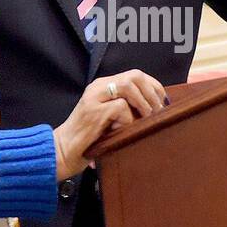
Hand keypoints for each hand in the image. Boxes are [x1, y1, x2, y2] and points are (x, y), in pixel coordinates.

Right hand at [53, 70, 167, 179]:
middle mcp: (98, 87)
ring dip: (143, 103)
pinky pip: (121, 108)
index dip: (154, 86)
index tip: (163, 102)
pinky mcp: (94, 112)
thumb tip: (156, 107)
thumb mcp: (109, 118)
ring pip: (128, 85)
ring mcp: (95, 98)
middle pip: (134, 75)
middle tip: (158, 111)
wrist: (63, 150)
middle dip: (152, 92)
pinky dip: (128, 120)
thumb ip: (125, 107)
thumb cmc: (88, 139)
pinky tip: (122, 131)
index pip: (135, 75)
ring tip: (145, 119)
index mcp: (103, 86)